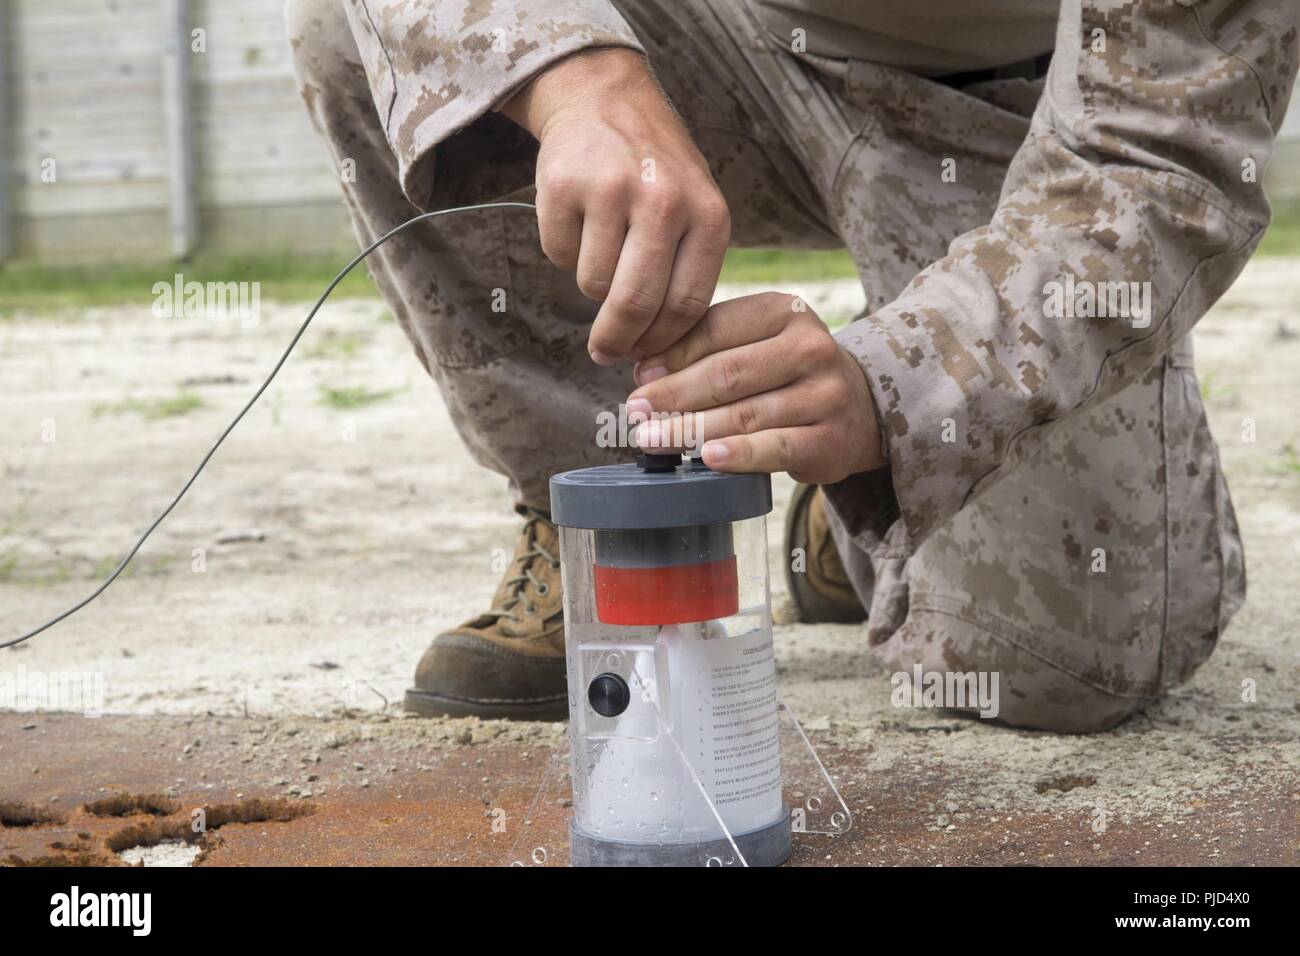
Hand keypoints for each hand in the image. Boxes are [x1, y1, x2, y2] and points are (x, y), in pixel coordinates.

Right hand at [501, 49, 729, 364]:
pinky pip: (559, 254)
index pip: (686, 305)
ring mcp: (612, 190)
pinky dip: (563, 251)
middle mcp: (664, 201)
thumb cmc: (655, 170)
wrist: (605, 97)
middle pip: (637, 304)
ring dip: (591, 284)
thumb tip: (654, 350)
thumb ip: (685, 273)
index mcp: (708, 214)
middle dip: (617, 339)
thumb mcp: (695, 210)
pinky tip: (578, 219)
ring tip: (601, 247)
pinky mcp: (564, 185)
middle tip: (604, 353)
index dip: (661, 341)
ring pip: (593, 284)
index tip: (643, 356)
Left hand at [626, 293, 884, 483]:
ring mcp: (825, 394)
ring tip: (652, 440)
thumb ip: (704, 346)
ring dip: (691, 429)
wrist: (857, 409)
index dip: (672, 354)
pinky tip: (707, 458)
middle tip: (635, 412)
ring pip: (745, 414)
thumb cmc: (785, 373)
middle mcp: (811, 347)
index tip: (637, 376)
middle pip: (727, 373)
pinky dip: (739, 454)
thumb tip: (641, 366)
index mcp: (785, 311)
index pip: (716, 329)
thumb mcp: (754, 342)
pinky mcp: (829, 439)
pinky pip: (775, 447)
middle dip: (673, 394)